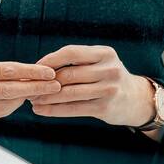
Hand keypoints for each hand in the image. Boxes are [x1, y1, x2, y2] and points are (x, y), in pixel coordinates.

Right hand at [0, 60, 60, 124]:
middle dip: (35, 88)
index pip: (6, 71)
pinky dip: (10, 107)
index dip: (30, 73)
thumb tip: (21, 74)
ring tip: (41, 92)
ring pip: (4, 106)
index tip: (49, 73)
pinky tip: (19, 101)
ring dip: (24, 99)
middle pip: (9, 90)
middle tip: (56, 86)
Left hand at [30, 44, 154, 126]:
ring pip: (69, 93)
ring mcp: (109, 89)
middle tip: (28, 87)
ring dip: (47, 97)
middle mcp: (109, 69)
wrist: (134, 99)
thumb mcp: (98, 63)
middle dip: (45, 82)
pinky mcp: (105, 107)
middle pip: (68, 74)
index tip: (34, 68)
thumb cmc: (106, 78)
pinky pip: (73, 108)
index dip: (50, 60)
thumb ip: (75, 62)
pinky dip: (54, 110)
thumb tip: (38, 68)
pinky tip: (41, 111)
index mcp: (105, 53)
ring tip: (32, 100)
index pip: (71, 52)